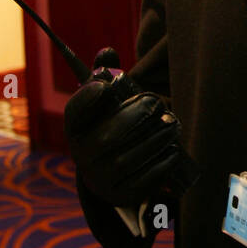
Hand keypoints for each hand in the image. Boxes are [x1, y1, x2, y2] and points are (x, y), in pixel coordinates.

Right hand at [64, 56, 199, 207]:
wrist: (113, 172)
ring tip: (173, 125)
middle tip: (156, 103)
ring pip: (128, 158)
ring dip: (155, 138)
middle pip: (106, 137)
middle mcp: (82, 155)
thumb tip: (108, 52)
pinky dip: (161, 162)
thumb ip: (107, 75)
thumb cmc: (114, 125)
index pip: (74, 112)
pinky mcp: (120, 194)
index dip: (85, 99)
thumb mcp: (108, 103)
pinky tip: (172, 149)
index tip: (104, 86)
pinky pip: (143, 179)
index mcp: (76, 128)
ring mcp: (100, 178)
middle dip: (135, 117)